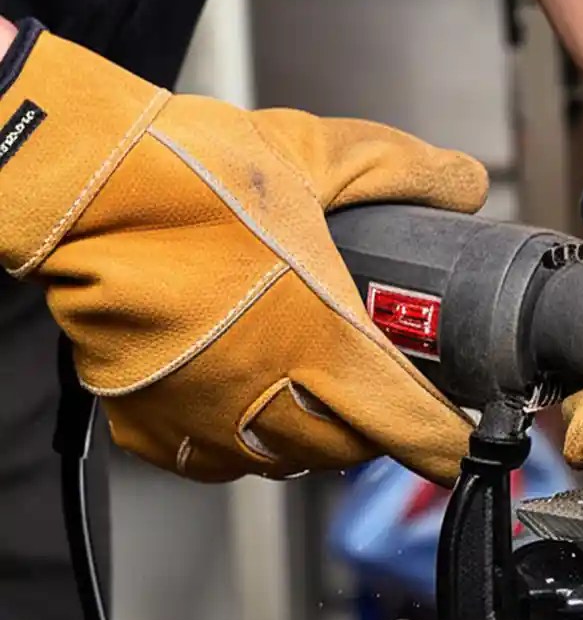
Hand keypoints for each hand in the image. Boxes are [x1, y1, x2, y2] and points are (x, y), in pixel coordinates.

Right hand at [0, 20, 485, 482]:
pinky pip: (210, 463)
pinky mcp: (148, 421)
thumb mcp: (319, 156)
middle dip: (379, 430)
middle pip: (348, 448)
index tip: (465, 449)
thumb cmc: (190, 175)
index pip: (406, 420)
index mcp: (321, 336)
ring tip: (324, 400)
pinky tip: (249, 413)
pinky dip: (242, 448)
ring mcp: (204, 416)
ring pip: (284, 462)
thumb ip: (402, 170)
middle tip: (387, 396)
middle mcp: (266, 391)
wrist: (79, 188)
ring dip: (317, 441)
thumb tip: (464, 182)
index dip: (443, 445)